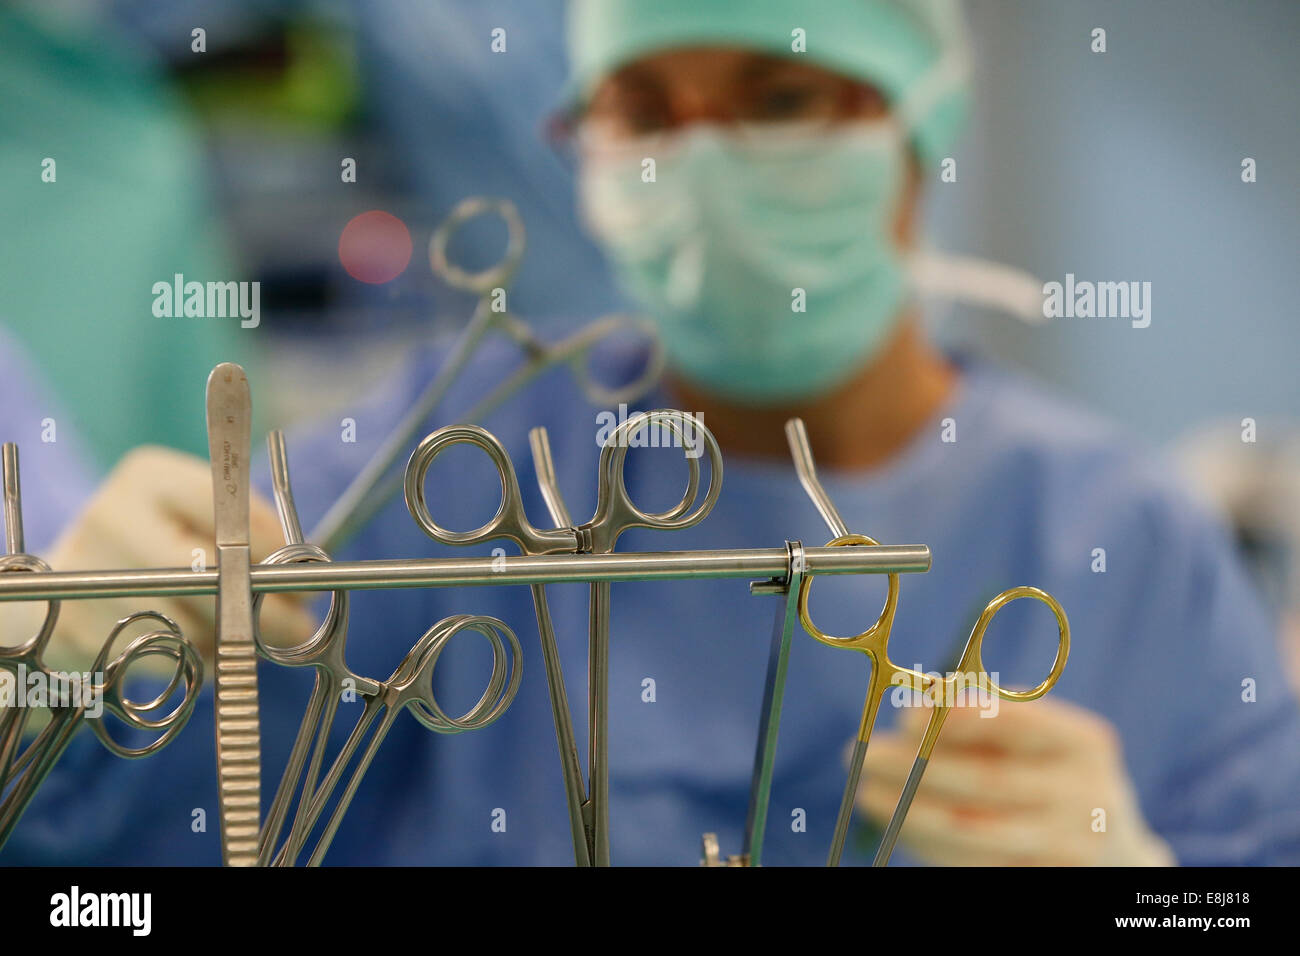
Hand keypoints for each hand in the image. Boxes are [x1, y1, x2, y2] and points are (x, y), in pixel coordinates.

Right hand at [2, 445, 315, 671]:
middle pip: (210, 571)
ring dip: (229, 639)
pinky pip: (161, 654)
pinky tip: (195, 649)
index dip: (275, 549)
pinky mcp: (75, 626)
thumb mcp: (195, 523)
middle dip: (265, 607)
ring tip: (240, 637)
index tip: (306, 576)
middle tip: (297, 628)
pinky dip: (192, 660)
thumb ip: (246, 539)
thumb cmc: (154, 552)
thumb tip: (306, 580)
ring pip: (190, 622)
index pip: (229, 508)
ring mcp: (87, 572)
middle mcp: (113, 516)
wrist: (55, 591)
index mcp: (149, 477)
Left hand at [858, 696, 1175, 865]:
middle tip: (865, 755)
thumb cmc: (1048, 769)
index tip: (906, 714)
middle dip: (917, 765)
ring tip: (867, 792)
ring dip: (910, 810)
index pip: (1020, 723)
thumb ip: (983, 715)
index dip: (959, 717)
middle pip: (988, 780)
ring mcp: (1071, 845)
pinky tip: (900, 826)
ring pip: (974, 829)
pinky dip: (930, 844)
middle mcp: (1088, 795)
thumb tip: (918, 704)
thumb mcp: (1037, 735)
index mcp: (1087, 743)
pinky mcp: (1046, 879)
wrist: (1109, 844)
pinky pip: (975, 863)